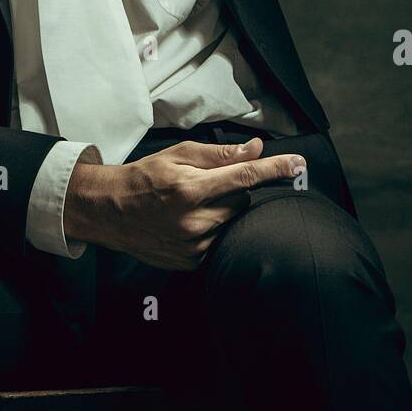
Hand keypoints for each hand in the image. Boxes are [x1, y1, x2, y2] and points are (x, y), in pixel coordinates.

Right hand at [64, 136, 304, 270]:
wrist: (111, 211)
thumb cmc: (145, 176)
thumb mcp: (178, 154)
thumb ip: (219, 154)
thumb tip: (256, 149)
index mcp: (192, 189)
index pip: (246, 176)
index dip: (276, 168)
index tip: (300, 164)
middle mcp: (195, 221)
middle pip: (242, 200)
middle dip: (233, 188)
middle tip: (207, 183)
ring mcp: (194, 246)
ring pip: (232, 221)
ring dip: (223, 209)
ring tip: (193, 203)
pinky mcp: (192, 261)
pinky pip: (219, 239)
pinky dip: (212, 227)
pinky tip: (188, 221)